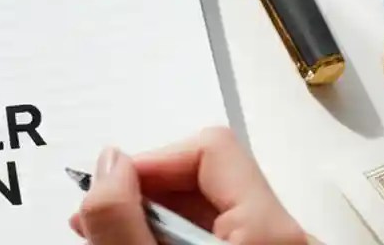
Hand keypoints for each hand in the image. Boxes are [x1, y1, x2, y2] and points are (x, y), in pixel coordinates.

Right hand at [72, 127, 321, 244]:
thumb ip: (126, 220)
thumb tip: (108, 166)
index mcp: (273, 231)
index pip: (209, 148)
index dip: (150, 162)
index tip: (108, 186)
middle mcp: (287, 236)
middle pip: (206, 178)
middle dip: (144, 193)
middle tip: (96, 217)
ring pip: (208, 210)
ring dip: (152, 217)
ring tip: (108, 234)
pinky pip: (218, 235)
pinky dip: (174, 238)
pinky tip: (138, 244)